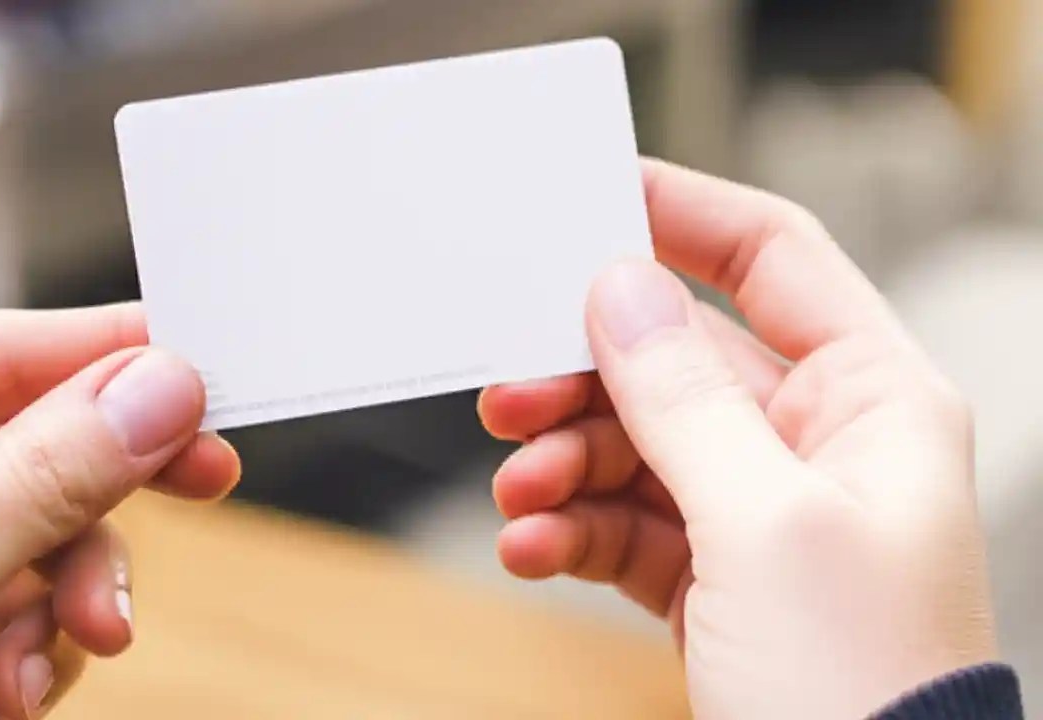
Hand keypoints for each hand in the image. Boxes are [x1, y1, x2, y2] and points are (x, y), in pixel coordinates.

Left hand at [0, 304, 239, 718]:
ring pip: (26, 542)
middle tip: (208, 479)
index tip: (202, 368)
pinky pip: (4, 619)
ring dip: (62, 604)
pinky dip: (24, 662)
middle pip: (19, 448)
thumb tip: (159, 386)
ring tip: (55, 663)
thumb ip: (42, 475)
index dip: (102, 355)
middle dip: (94, 505)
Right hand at [479, 161, 997, 718]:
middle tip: (510, 395)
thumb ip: (684, 400)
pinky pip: (623, 523)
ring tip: (522, 497)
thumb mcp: (764, 525)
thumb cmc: (861, 685)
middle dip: (586, 381)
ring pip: (635, 447)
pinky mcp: (712, 575)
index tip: (590, 199)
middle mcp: (813, 444)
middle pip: (674, 363)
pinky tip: (533, 545)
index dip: (682, 216)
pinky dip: (571, 530)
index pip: (772, 260)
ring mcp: (757, 512)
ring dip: (565, 465)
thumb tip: (620, 290)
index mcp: (868, 400)